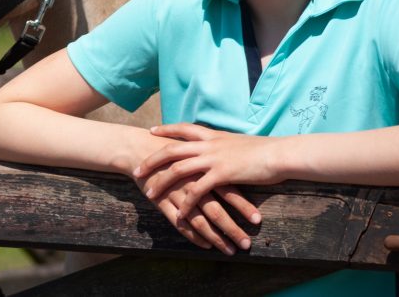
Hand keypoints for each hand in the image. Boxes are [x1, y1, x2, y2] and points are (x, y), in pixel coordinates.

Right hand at [134, 163, 259, 253]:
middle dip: (233, 229)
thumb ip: (213, 162)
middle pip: (216, 210)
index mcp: (203, 169)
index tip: (258, 220)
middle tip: (246, 244)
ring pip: (199, 221)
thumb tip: (239, 171)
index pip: (228, 190)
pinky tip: (206, 246)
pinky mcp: (161, 202)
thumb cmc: (172, 151)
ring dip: (216, 238)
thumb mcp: (195, 151)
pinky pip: (179, 224)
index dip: (243, 206)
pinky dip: (193, 236)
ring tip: (230, 250)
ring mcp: (176, 194)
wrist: (140, 149)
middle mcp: (192, 183)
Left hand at [137, 123, 281, 218]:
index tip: (151, 130)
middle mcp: (209, 144)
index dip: (166, 129)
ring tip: (149, 194)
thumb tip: (220, 145)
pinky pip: (198, 189)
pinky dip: (187, 202)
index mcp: (213, 135)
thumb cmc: (264, 150)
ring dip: (162, 183)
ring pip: (178, 169)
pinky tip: (180, 213)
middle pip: (171, 149)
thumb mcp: (239, 142)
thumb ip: (224, 144)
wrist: (279, 154)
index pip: (184, 128)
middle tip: (136, 171)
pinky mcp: (222, 174)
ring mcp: (214, 158)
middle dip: (151, 160)